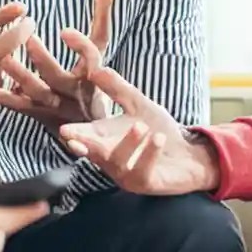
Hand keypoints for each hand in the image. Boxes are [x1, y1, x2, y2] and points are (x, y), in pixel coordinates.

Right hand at [0, 0, 34, 127]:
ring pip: (6, 69)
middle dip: (20, 34)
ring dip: (15, 56)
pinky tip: (16, 68)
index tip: (21, 6)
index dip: (3, 15)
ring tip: (15, 47)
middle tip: (30, 22)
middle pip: (0, 49)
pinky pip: (7, 87)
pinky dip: (13, 76)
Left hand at [0, 0, 115, 127]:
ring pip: (39, 93)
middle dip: (44, 60)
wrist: (91, 127)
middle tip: (27, 40)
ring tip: (4, 59)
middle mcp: (77, 93)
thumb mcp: (100, 50)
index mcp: (93, 74)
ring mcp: (59, 107)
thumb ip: (103, 17)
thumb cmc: (93, 78)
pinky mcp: (43, 117)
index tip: (63, 31)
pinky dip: (11, 102)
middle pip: (60, 77)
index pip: (91, 59)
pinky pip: (26, 111)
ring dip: (22, 77)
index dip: (80, 46)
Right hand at [59, 67, 220, 195]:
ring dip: (127, 143)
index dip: (72, 135)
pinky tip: (158, 139)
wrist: (188, 153)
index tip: (63, 130)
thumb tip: (96, 68)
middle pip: (92, 153)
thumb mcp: (138, 104)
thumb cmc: (159, 130)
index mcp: (104, 140)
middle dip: (82, 145)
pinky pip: (142, 171)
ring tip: (140, 126)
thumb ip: (117, 88)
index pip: (83, 137)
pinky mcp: (145, 183)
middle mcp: (110, 159)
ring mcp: (126, 174)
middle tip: (72, 137)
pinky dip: (148, 154)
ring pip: (117, 162)